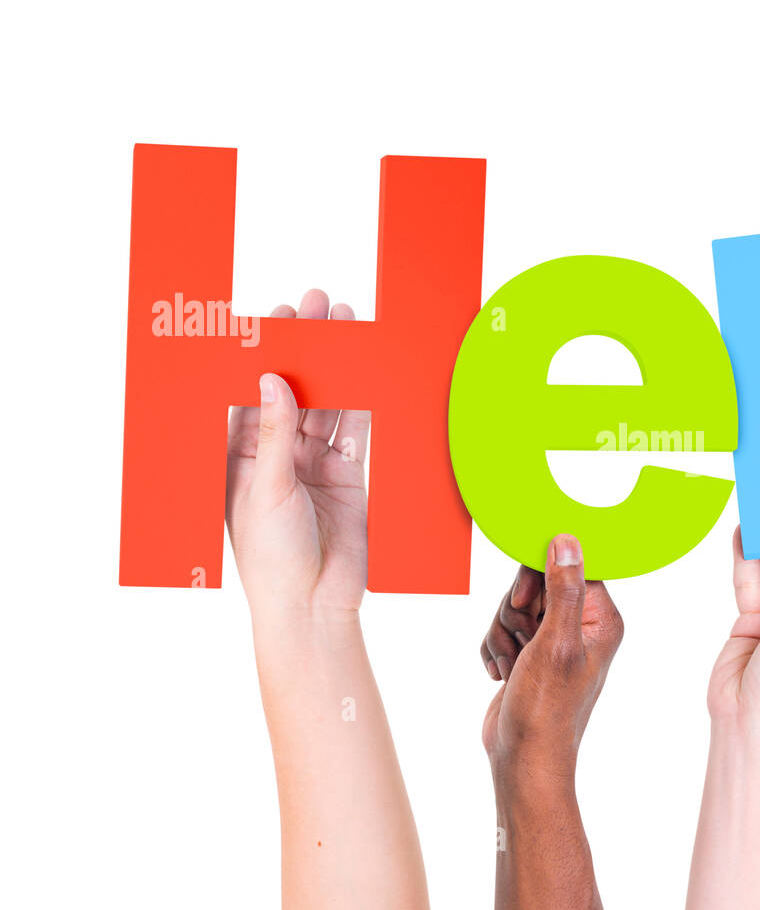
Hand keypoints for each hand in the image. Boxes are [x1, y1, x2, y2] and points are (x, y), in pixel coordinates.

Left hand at [225, 290, 370, 621]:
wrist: (314, 605)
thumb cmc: (272, 557)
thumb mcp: (266, 488)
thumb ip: (275, 433)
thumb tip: (270, 379)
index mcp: (240, 457)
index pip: (251, 393)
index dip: (264, 352)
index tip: (278, 316)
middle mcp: (276, 456)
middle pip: (293, 390)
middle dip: (306, 348)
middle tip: (319, 305)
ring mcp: (314, 465)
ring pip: (327, 403)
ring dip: (337, 366)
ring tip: (348, 325)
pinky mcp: (349, 477)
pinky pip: (356, 430)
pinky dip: (363, 399)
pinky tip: (369, 368)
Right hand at [479, 534, 622, 782]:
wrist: (523, 759)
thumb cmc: (546, 709)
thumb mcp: (556, 644)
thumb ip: (563, 590)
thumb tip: (567, 541)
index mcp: (601, 619)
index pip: (571, 566)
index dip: (539, 577)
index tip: (523, 600)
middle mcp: (581, 626)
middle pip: (537, 583)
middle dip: (516, 612)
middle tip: (522, 640)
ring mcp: (554, 640)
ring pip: (514, 606)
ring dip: (503, 634)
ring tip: (513, 665)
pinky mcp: (530, 654)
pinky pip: (502, 628)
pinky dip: (495, 648)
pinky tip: (504, 674)